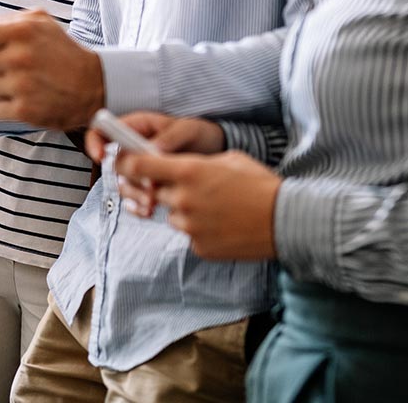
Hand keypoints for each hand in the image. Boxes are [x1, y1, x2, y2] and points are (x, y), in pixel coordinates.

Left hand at [0, 10, 103, 128]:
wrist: (93, 85)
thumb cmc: (64, 52)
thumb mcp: (43, 22)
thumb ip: (10, 20)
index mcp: (21, 31)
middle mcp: (18, 57)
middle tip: (9, 69)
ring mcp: (20, 85)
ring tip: (20, 84)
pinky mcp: (24, 110)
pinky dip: (6, 107)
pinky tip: (24, 99)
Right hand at [84, 113, 225, 214]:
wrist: (214, 151)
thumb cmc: (198, 133)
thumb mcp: (187, 129)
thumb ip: (170, 138)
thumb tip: (153, 150)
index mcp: (136, 128)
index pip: (102, 131)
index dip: (95, 142)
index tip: (101, 156)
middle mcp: (132, 150)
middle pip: (113, 165)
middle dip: (127, 179)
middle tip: (149, 188)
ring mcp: (138, 170)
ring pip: (123, 185)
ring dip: (134, 196)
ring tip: (153, 203)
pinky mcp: (147, 187)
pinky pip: (133, 200)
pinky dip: (138, 207)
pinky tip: (150, 212)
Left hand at [114, 150, 280, 259]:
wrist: (285, 221)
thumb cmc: (260, 184)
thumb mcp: (229, 159)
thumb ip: (198, 163)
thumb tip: (178, 166)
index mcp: (189, 171)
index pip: (140, 166)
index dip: (127, 163)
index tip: (122, 163)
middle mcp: (184, 199)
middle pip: (155, 193)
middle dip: (168, 189)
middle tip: (194, 188)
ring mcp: (190, 226)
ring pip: (174, 216)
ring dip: (186, 211)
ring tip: (217, 208)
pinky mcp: (199, 247)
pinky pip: (190, 235)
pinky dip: (201, 230)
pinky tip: (223, 225)